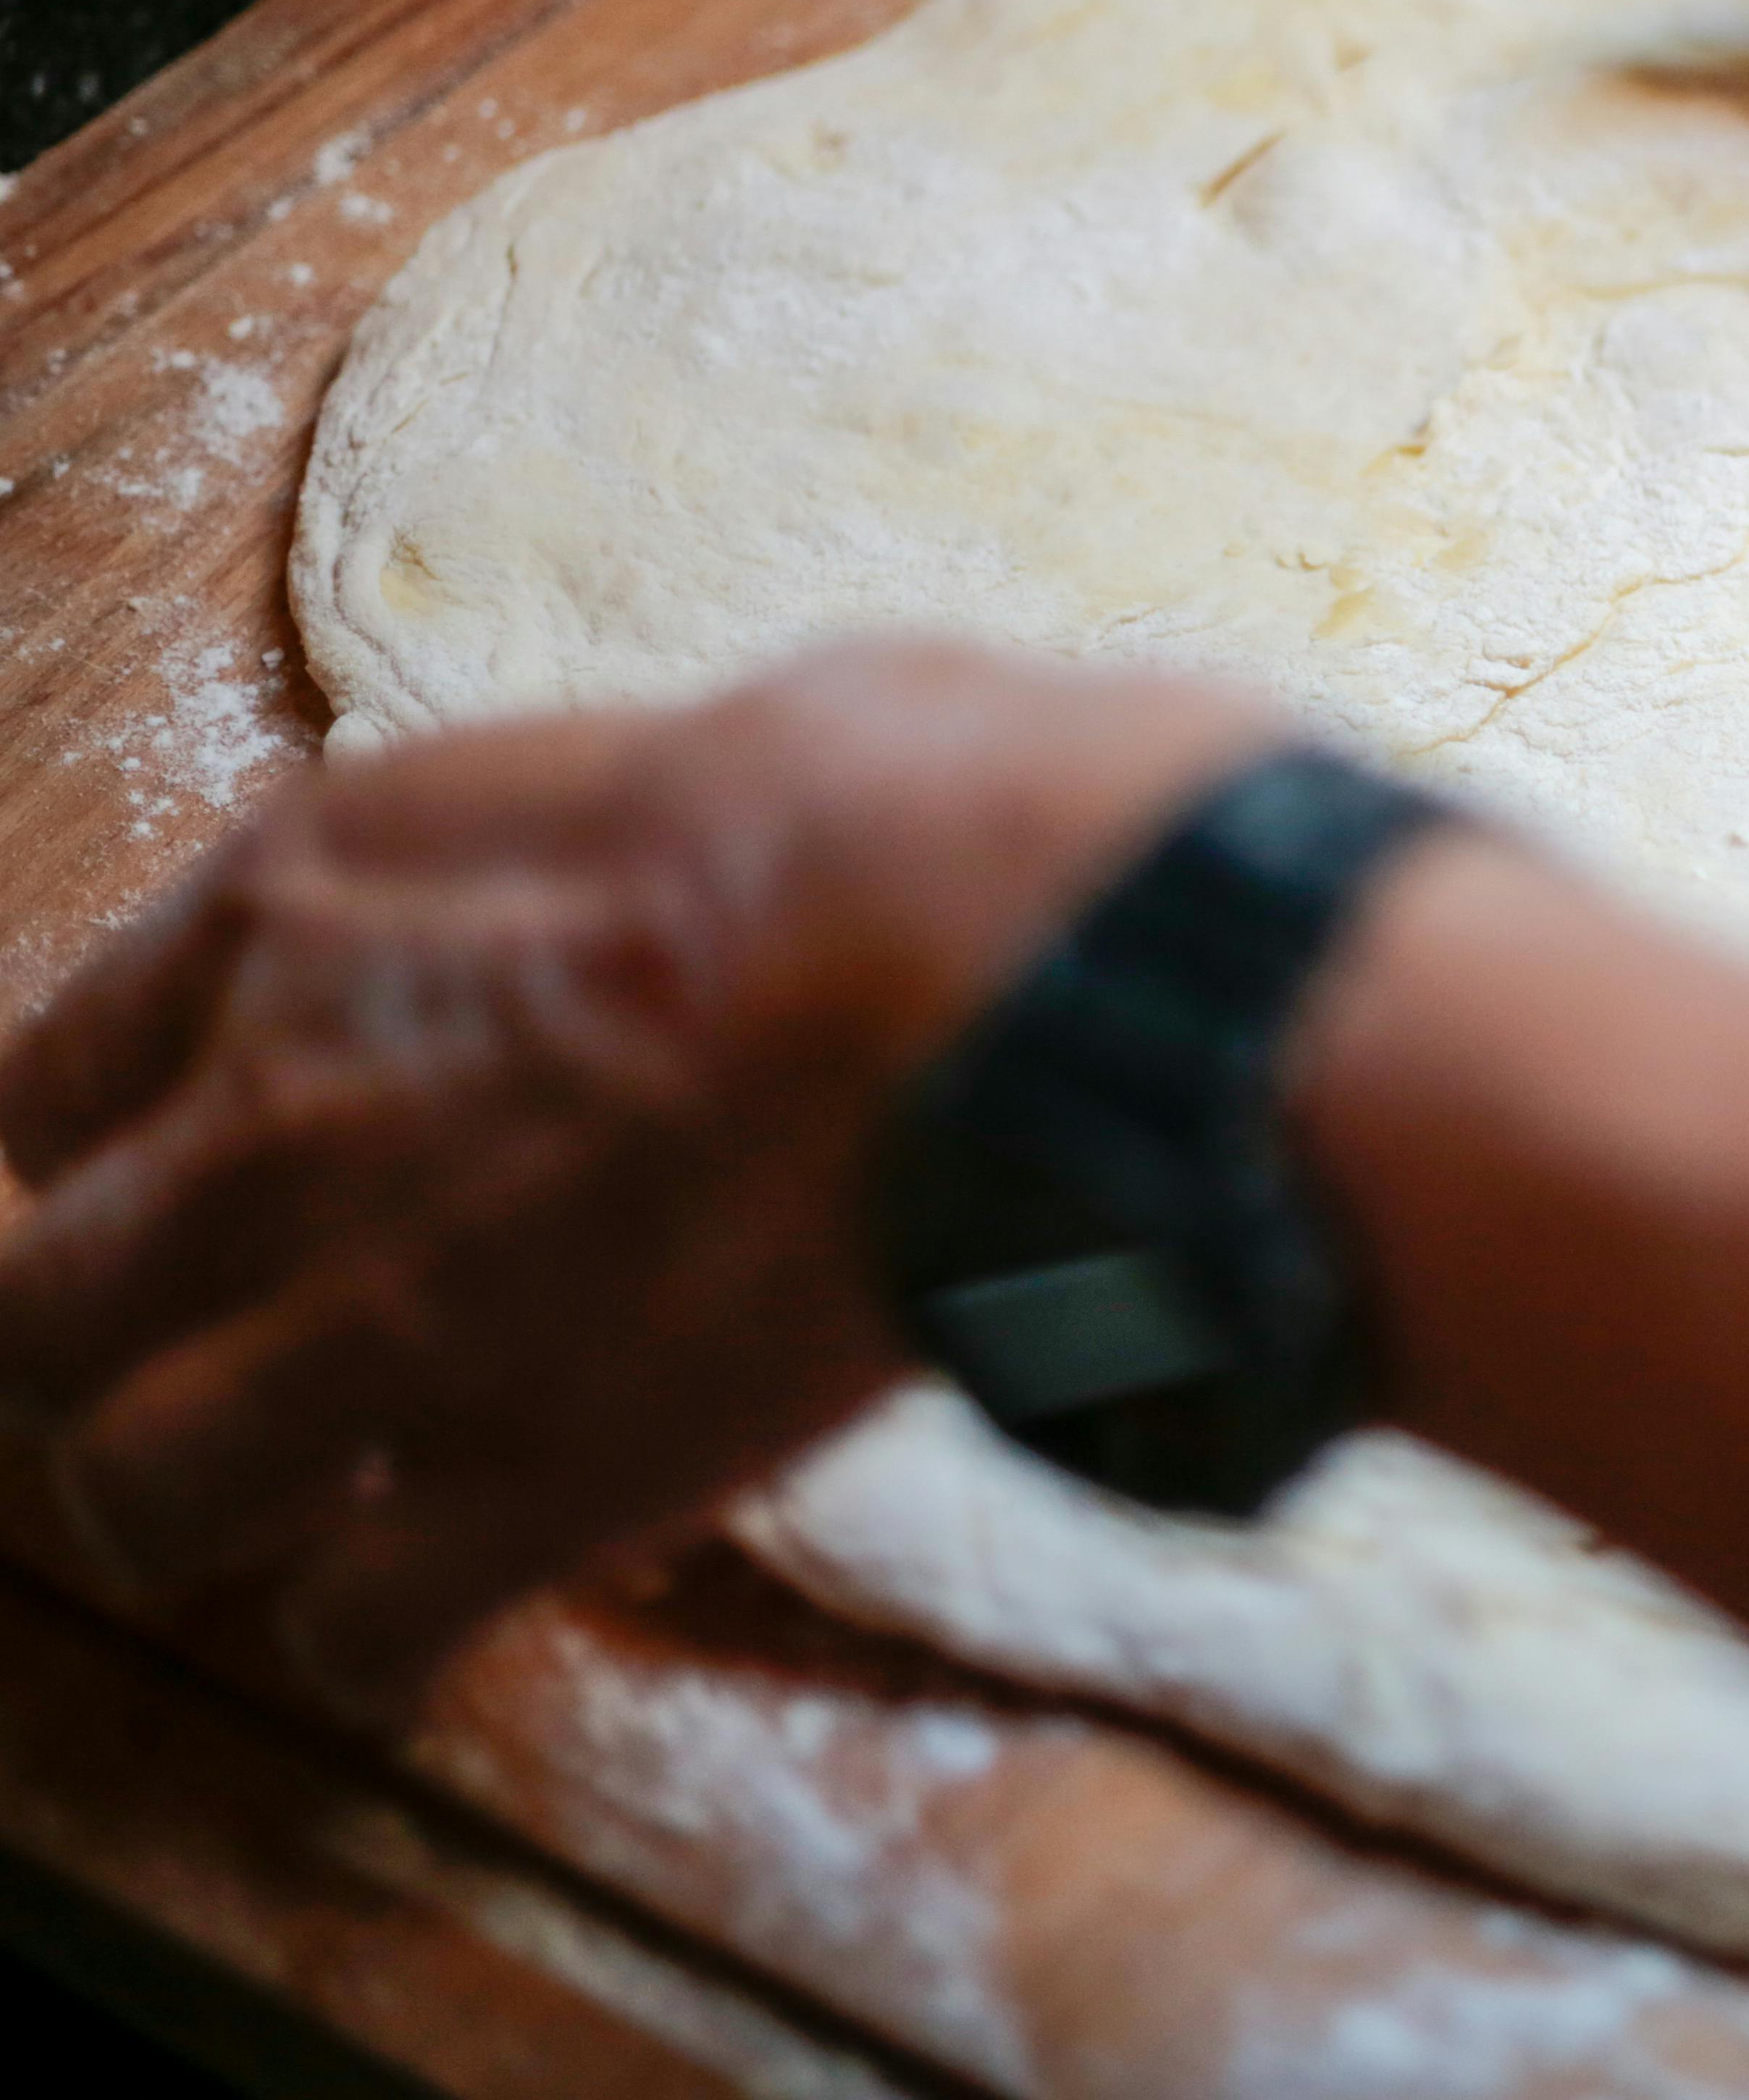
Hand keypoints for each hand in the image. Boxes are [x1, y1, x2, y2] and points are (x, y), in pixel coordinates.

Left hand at [0, 642, 1285, 1720]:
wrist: (1022, 957)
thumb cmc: (908, 807)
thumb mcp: (686, 740)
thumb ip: (591, 847)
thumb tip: (685, 872)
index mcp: (301, 905)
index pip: (58, 1082)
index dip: (121, 1157)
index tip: (200, 1185)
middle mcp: (276, 1124)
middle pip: (48, 1314)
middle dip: (127, 1353)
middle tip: (235, 1363)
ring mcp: (384, 1321)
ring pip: (141, 1493)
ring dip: (213, 1511)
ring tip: (309, 1510)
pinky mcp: (533, 1478)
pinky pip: (354, 1628)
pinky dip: (378, 1637)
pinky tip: (437, 1607)